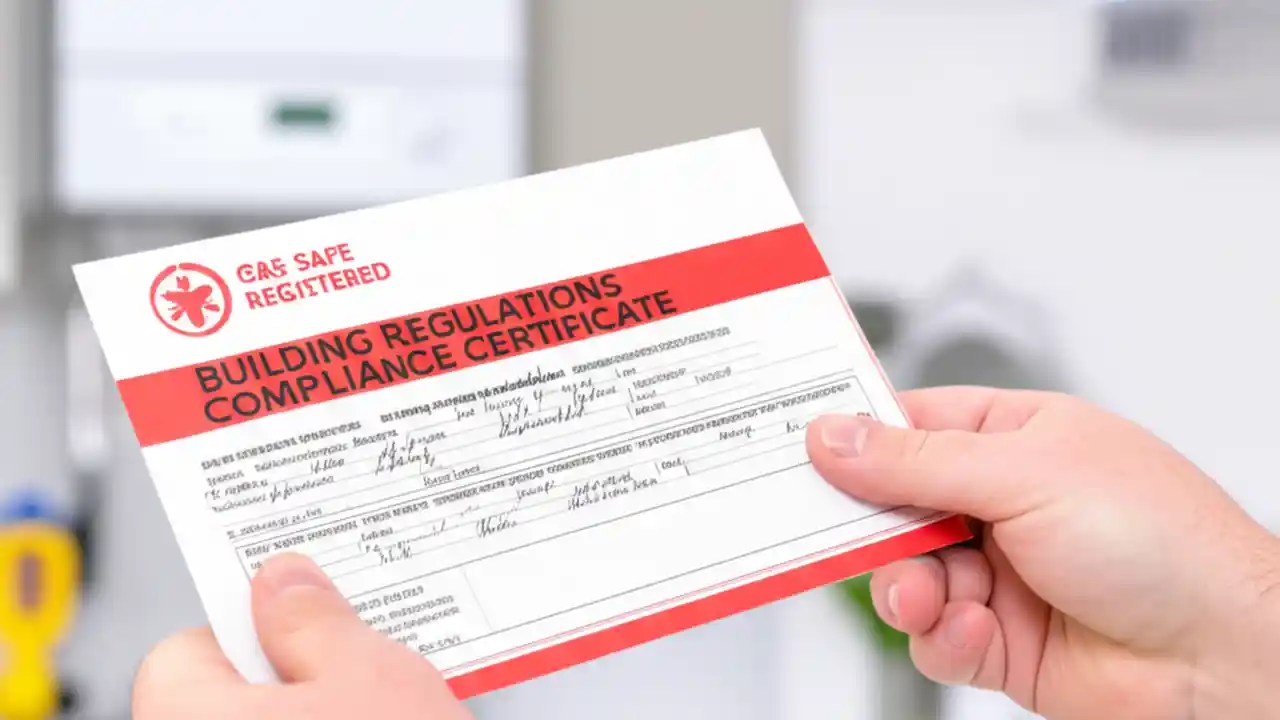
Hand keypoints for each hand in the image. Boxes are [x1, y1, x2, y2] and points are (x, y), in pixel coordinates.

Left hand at [133, 553, 472, 719]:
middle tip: (364, 651)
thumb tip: (284, 579)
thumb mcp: (365, 674)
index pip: (190, 644)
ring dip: (331, 700)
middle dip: (303, 661)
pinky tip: (400, 717)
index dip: (255, 619)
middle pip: (238, 686)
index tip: (307, 604)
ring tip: (394, 697)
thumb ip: (316, 618)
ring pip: (281, 717)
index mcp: (185, 716)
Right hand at [807, 387, 1279, 719]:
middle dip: (871, 524)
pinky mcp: (998, 639)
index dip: (854, 437)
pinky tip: (974, 629)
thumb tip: (831, 436)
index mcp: (1015, 439)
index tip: (800, 448)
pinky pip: (933, 635)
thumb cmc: (1162, 541)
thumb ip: (915, 461)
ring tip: (930, 594)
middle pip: (894, 505)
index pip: (910, 424)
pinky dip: (943, 635)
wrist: (1223, 658)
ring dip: (906, 586)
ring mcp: (998, 572)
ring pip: (904, 574)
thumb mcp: (1024, 474)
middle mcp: (1001, 503)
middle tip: (835, 531)